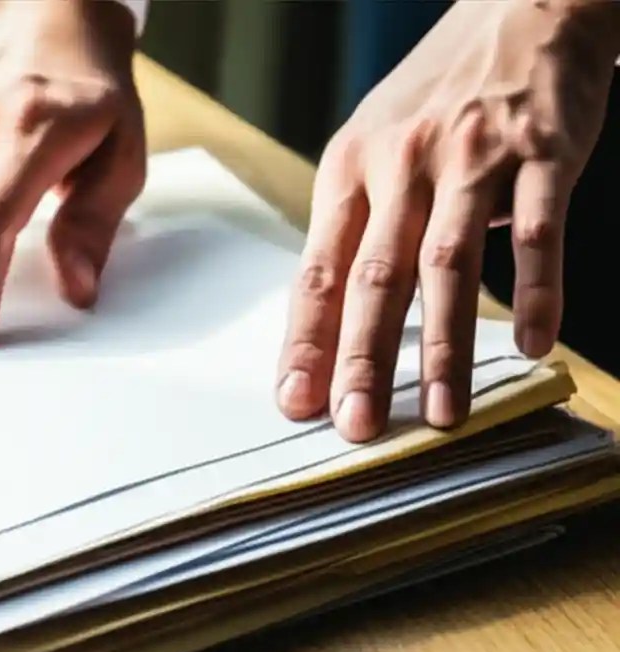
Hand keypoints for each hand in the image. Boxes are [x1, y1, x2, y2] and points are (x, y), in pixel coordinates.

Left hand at [276, 0, 619, 441]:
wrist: (521, 6)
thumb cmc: (438, 94)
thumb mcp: (373, 146)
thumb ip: (356, 223)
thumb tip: (329, 309)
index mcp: (349, 171)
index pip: (318, 271)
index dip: (305, 341)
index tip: (295, 401)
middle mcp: (400, 167)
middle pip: (373, 278)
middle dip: (361, 359)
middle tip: (355, 425)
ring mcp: (471, 159)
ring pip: (448, 265)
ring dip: (443, 346)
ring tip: (441, 413)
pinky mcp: (541, 151)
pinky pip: (537, 232)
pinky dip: (538, 291)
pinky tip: (534, 346)